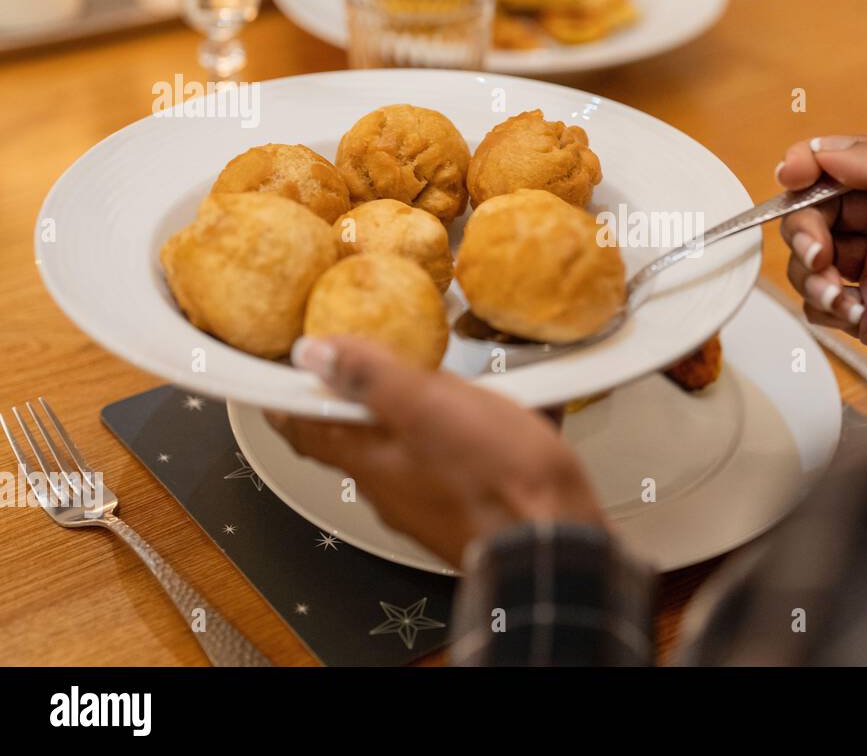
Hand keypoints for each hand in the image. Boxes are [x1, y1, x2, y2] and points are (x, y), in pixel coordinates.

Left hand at [267, 336, 606, 567]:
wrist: (559, 541)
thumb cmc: (498, 477)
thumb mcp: (429, 408)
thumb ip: (370, 378)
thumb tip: (312, 353)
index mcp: (371, 461)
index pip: (307, 431)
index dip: (289, 403)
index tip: (279, 381)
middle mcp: (393, 489)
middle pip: (361, 439)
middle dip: (364, 403)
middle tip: (370, 365)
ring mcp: (433, 503)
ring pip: (412, 450)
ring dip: (421, 417)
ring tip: (452, 384)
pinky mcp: (473, 509)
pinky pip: (458, 463)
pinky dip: (469, 437)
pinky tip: (505, 417)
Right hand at [777, 135, 866, 382]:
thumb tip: (828, 149)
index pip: (849, 164)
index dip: (814, 165)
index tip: (790, 174)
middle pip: (820, 210)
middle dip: (807, 227)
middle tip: (817, 250)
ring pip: (812, 256)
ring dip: (811, 271)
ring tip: (836, 290)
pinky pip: (819, 301)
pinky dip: (823, 305)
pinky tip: (851, 312)